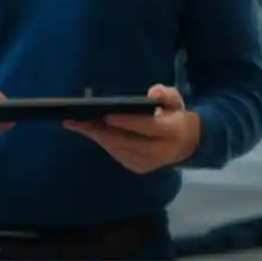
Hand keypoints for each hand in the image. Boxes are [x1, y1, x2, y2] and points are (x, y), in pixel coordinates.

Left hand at [64, 85, 200, 174]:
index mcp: (171, 132)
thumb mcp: (176, 100)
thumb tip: (152, 94)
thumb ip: (166, 94)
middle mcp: (159, 151)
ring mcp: (147, 163)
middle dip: (99, 131)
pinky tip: (89, 132)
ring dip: (96, 137)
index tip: (106, 115)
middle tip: (76, 121)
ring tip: (76, 124)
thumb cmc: (175, 116)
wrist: (185, 144)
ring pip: (117, 149)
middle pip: (124, 141)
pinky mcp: (138, 168)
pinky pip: (116, 154)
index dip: (126, 122)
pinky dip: (103, 142)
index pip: (146, 127)